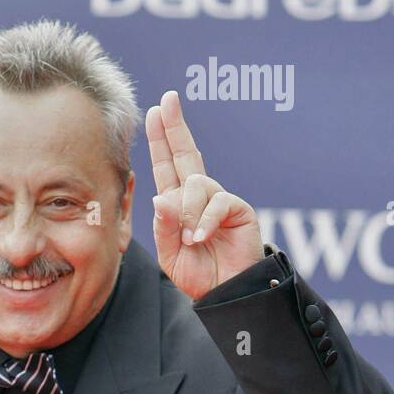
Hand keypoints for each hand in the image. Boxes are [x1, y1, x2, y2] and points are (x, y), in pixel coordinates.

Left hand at [145, 90, 263, 299]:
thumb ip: (165, 227)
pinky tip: (202, 237)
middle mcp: (199, 197)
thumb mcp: (171, 254)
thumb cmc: (198, 274)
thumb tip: (161, 197)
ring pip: (196, 185)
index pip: (167, 166)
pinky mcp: (238, 208)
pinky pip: (217, 201)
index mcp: (179, 205)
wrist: (225, 293)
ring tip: (192, 240)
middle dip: (175, 128)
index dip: (161, 140)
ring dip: (189, 213)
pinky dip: (205, 221)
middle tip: (168, 100)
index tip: (155, 111)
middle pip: (186, 154)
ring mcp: (219, 200)